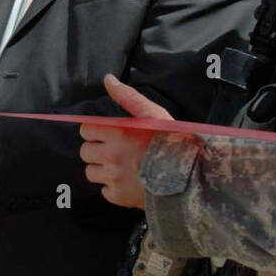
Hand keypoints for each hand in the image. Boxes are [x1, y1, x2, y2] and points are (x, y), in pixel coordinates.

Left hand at [78, 74, 171, 208]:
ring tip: (122, 167)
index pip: (86, 130)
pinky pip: (104, 191)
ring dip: (102, 169)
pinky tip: (128, 182)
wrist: (190, 176)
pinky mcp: (118, 196)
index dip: (95, 131)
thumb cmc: (172, 141)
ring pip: (91, 172)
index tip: (107, 134)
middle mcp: (111, 155)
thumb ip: (127, 97)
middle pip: (85, 151)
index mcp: (117, 132)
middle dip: (97, 150)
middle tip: (116, 151)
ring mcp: (113, 177)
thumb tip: (108, 79)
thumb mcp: (152, 114)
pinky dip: (112, 188)